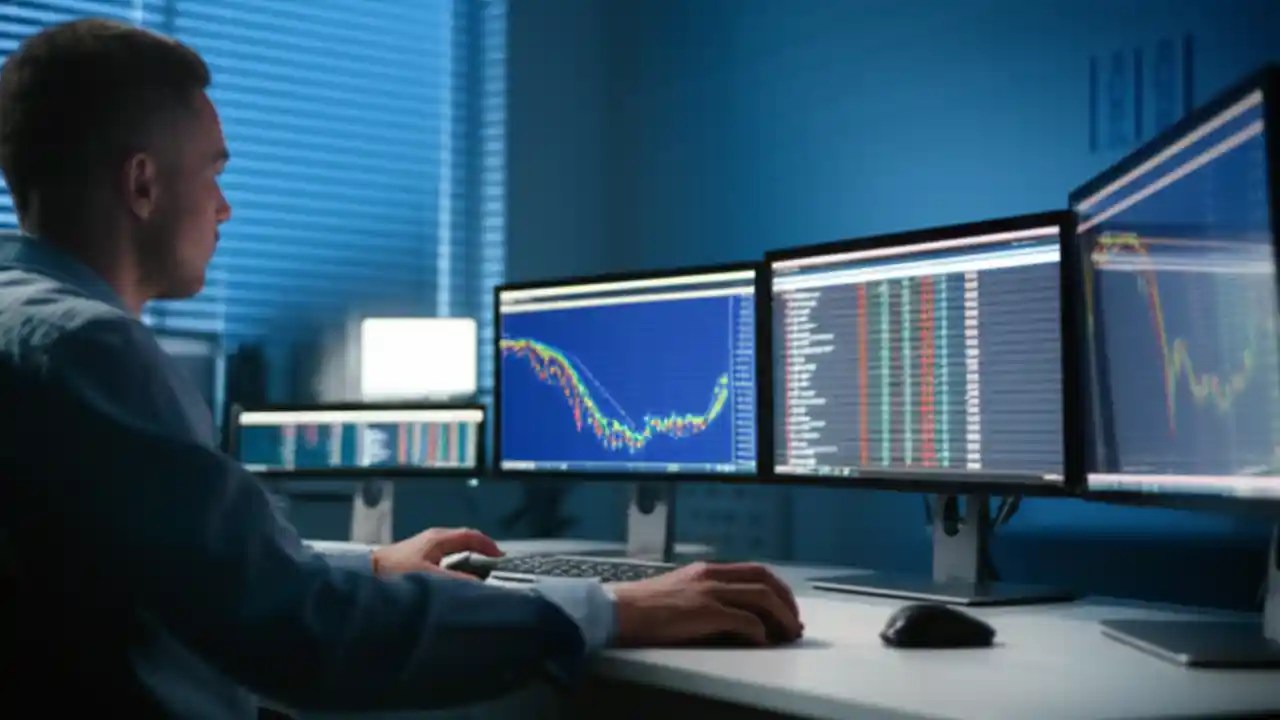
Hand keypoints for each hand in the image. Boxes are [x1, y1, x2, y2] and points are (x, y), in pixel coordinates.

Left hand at [372, 526, 502, 579]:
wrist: (366, 574)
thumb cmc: (393, 572)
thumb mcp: (429, 578)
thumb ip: (455, 582)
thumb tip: (477, 585)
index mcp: (438, 539)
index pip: (471, 536)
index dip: (488, 545)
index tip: (500, 557)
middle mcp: (433, 539)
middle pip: (465, 540)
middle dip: (481, 551)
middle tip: (493, 565)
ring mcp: (425, 546)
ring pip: (455, 548)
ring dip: (469, 558)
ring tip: (479, 573)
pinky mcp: (419, 556)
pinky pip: (446, 555)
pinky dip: (457, 564)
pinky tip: (457, 578)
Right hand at [608, 561, 802, 646]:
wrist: (618, 610)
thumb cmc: (643, 607)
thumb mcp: (680, 592)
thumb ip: (706, 595)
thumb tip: (733, 616)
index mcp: (708, 570)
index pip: (756, 571)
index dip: (778, 589)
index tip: (786, 609)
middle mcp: (712, 575)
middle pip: (766, 580)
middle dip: (787, 602)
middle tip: (794, 623)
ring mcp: (709, 592)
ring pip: (762, 597)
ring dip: (781, 618)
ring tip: (788, 635)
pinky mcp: (704, 611)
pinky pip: (745, 620)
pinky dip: (760, 631)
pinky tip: (762, 642)